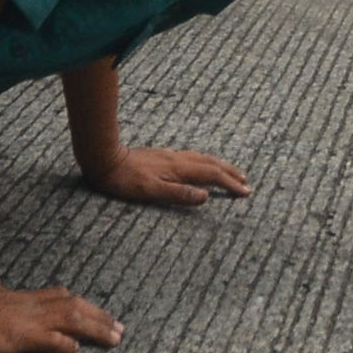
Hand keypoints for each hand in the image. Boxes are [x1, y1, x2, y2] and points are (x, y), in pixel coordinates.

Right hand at [0, 282, 124, 352]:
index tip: (101, 312)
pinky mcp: (18, 336)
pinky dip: (62, 343)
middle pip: (74, 306)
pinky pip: (46, 339)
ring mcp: (26, 319)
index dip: (84, 304)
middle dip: (100, 317)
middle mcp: (31, 305)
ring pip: (70, 319)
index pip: (61, 296)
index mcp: (23, 296)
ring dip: (95, 329)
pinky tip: (75, 349)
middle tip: (120, 328)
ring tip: (114, 339)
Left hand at [86, 145, 252, 208]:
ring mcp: (171, 156)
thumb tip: (205, 197)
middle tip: (246, 182)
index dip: (229, 184)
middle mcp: (178, 159)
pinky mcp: (163, 156)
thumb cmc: (125, 179)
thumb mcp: (151, 191)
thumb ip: (178, 194)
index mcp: (179, 169)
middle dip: (230, 173)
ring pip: (203, 158)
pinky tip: (203, 165)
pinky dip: (207, 162)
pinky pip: (194, 157)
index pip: (211, 175)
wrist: (105, 158)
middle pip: (211, 163)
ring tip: (232, 172)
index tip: (245, 192)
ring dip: (220, 165)